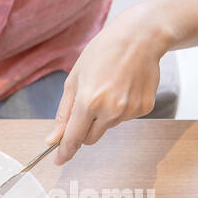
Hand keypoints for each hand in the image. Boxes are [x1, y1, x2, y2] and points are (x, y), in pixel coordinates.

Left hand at [47, 7, 168, 164]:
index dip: (65, 151)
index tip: (59, 160)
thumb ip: (63, 113)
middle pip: (90, 138)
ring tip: (109, 88)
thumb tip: (53, 139)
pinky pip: (125, 118)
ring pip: (108, 127)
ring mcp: (130, 111)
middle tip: (86, 107)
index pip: (74, 138)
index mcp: (89, 102)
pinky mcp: (145, 108)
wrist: (142, 36)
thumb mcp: (74, 79)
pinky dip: (120, 109)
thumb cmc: (104, 52)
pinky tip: (123, 88)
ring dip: (103, 116)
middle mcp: (111, 110)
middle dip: (84, 130)